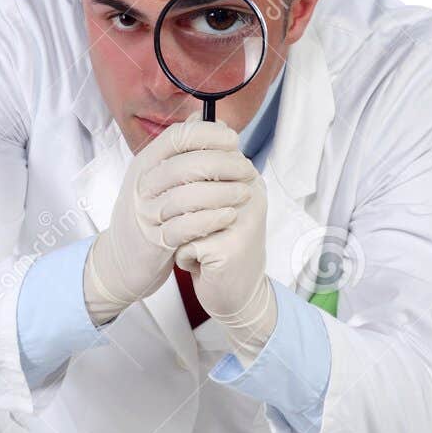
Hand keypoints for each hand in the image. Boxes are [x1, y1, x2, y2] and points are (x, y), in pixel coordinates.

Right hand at [84, 111, 255, 322]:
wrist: (121, 260)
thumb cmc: (150, 214)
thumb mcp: (158, 177)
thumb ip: (181, 150)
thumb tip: (204, 116)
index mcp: (145, 163)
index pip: (176, 137)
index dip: (208, 134)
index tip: (233, 141)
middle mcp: (143, 185)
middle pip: (185, 164)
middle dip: (223, 164)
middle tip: (247, 170)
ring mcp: (146, 214)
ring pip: (187, 196)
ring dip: (223, 193)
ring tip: (245, 193)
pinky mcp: (155, 241)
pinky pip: (186, 227)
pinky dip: (211, 219)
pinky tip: (230, 215)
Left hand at [174, 170, 277, 361]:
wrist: (239, 296)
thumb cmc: (221, 248)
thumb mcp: (217, 205)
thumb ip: (206, 174)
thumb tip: (182, 136)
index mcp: (248, 179)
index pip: (203, 158)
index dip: (184, 185)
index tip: (193, 210)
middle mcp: (251, 195)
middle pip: (192, 185)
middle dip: (180, 212)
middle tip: (195, 231)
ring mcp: (243, 221)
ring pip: (184, 215)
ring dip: (182, 235)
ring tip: (199, 246)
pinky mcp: (230, 248)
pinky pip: (184, 243)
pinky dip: (184, 258)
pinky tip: (203, 265)